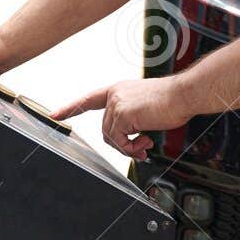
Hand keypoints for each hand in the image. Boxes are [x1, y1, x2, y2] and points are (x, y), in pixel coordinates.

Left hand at [49, 76, 195, 161]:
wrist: (184, 94)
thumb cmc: (172, 99)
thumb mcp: (146, 106)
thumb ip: (132, 117)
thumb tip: (131, 138)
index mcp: (119, 90)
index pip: (89, 99)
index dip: (71, 108)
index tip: (55, 114)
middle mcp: (115, 95)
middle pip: (105, 129)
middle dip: (122, 143)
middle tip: (140, 149)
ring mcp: (117, 105)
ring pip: (111, 138)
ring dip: (128, 147)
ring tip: (145, 145)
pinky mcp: (122, 116)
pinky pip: (119, 142)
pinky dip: (132, 148)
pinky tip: (147, 142)